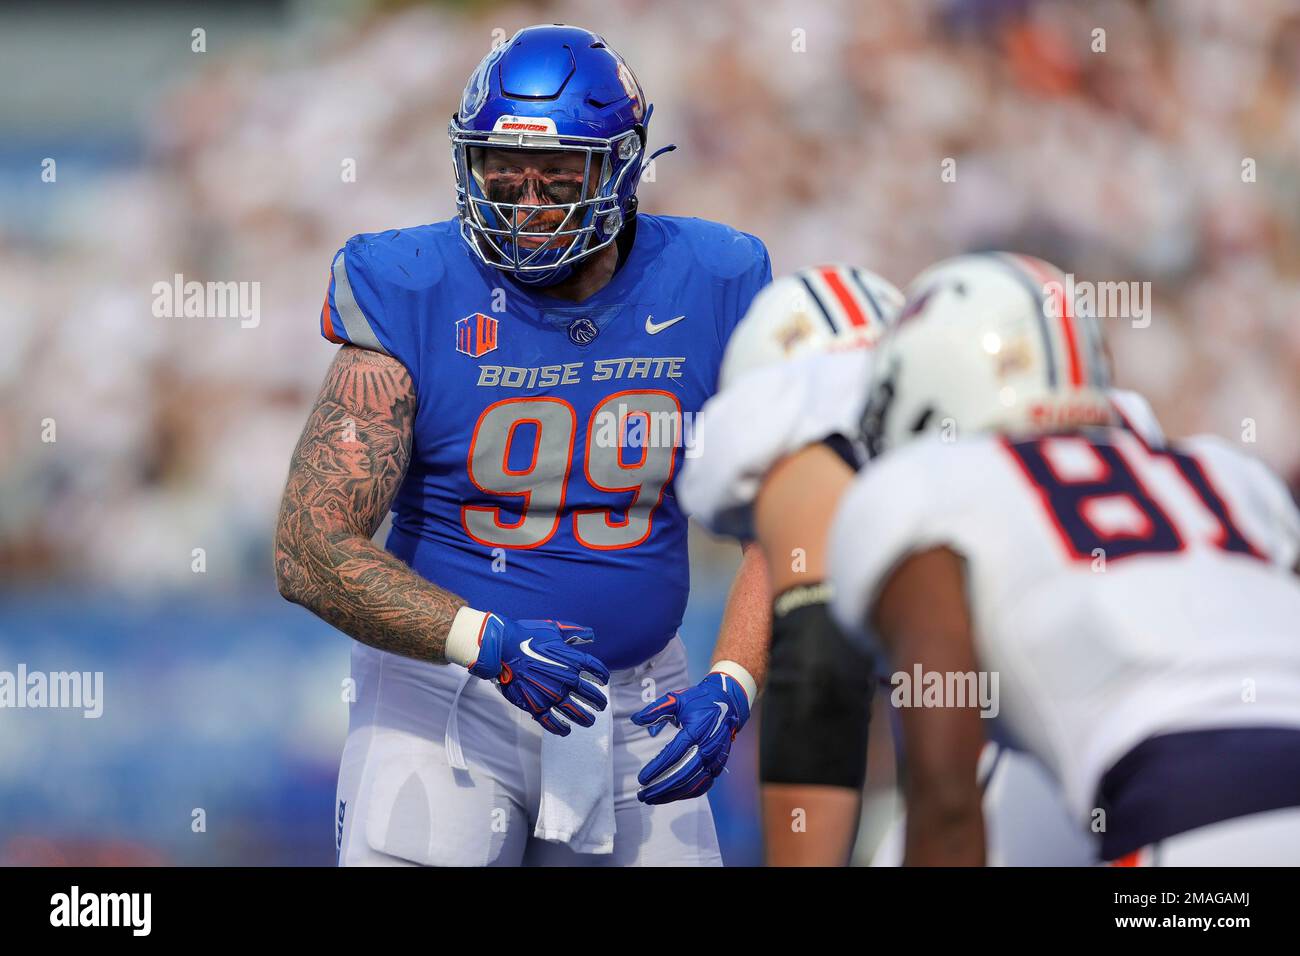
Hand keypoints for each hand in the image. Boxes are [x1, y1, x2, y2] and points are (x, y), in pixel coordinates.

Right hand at [467, 616, 609, 735]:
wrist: (502, 648)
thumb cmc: (527, 635)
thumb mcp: (554, 628)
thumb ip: (574, 633)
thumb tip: (590, 635)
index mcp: (573, 660)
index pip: (596, 670)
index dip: (602, 676)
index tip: (603, 680)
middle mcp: (566, 679)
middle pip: (590, 694)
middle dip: (598, 701)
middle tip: (601, 706)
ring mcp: (552, 695)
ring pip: (574, 712)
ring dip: (585, 718)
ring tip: (590, 721)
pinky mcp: (536, 705)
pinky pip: (552, 722)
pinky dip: (560, 728)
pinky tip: (566, 730)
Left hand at [631, 670, 750, 803]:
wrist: (728, 704)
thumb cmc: (699, 701)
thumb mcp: (677, 699)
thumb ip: (656, 710)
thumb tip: (635, 719)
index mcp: (696, 730)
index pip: (674, 753)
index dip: (657, 767)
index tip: (641, 778)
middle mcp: (707, 747)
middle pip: (683, 773)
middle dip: (661, 787)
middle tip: (642, 794)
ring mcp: (715, 758)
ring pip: (693, 783)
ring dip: (672, 794)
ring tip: (652, 799)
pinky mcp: (719, 765)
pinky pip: (703, 785)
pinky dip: (687, 794)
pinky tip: (672, 796)